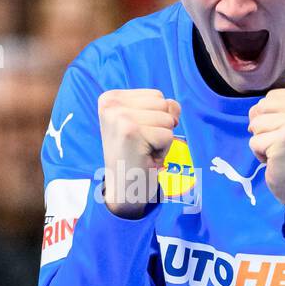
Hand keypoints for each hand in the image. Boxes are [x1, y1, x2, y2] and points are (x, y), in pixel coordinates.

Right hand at [97, 88, 180, 218]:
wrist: (122, 189)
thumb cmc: (136, 156)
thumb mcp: (147, 123)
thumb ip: (164, 108)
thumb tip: (174, 106)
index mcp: (110, 98)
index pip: (156, 95)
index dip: (155, 118)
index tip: (138, 135)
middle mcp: (111, 104)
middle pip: (163, 104)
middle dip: (160, 127)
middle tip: (142, 145)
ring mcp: (119, 117)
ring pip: (167, 119)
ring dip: (162, 139)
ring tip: (143, 150)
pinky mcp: (130, 132)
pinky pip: (167, 135)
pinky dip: (163, 151)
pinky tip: (145, 158)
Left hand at [248, 88, 284, 229]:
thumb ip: (275, 108)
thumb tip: (254, 110)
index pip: (272, 96)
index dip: (272, 117)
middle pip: (261, 107)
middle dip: (264, 128)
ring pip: (255, 124)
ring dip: (262, 141)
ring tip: (281, 151)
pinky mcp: (284, 141)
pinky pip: (254, 142)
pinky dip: (260, 154)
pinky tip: (277, 161)